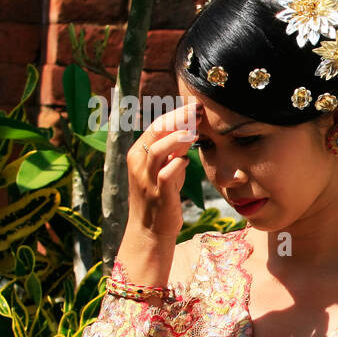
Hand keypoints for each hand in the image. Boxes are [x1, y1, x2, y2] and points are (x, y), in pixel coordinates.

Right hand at [128, 99, 198, 241]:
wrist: (150, 230)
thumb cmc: (161, 197)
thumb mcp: (167, 169)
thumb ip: (175, 151)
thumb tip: (190, 129)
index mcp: (139, 154)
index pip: (156, 126)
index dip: (176, 114)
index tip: (196, 106)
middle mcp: (139, 163)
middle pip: (156, 131)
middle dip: (179, 118)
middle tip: (199, 109)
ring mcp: (146, 179)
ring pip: (158, 150)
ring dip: (178, 138)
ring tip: (195, 131)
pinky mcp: (158, 194)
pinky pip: (165, 175)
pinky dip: (177, 164)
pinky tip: (188, 160)